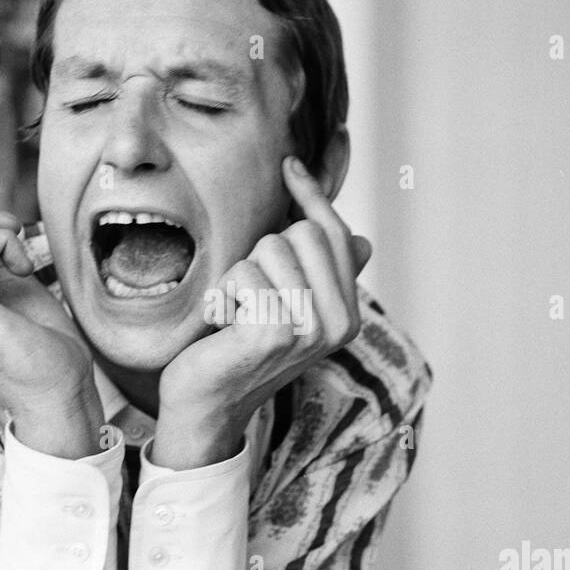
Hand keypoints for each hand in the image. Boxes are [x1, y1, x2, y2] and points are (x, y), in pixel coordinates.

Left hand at [154, 156, 371, 468]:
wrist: (207, 405)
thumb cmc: (239, 349)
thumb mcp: (288, 306)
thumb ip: (321, 274)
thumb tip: (361, 241)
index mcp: (348, 314)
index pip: (335, 235)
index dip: (310, 195)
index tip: (288, 164)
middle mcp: (338, 323)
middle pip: (303, 234)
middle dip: (264, 253)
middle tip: (251, 297)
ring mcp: (308, 330)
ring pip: (271, 249)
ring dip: (240, 276)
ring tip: (236, 313)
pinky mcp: (272, 334)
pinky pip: (244, 275)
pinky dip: (222, 295)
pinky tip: (222, 325)